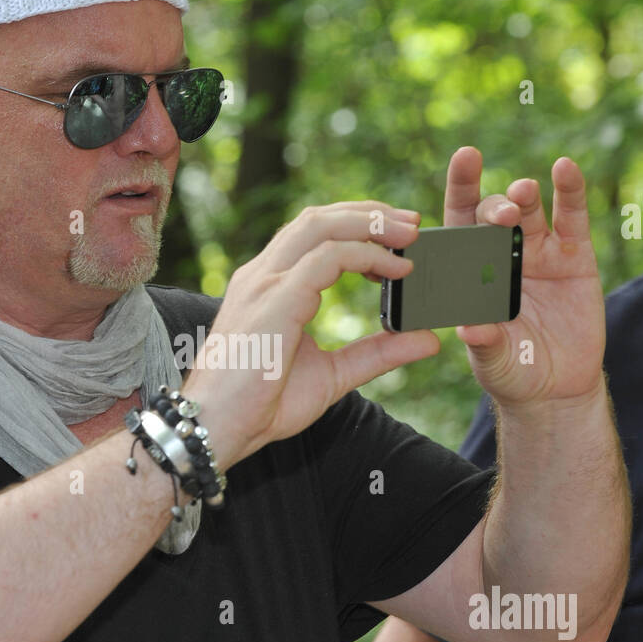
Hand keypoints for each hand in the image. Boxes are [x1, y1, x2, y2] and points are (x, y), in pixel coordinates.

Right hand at [182, 200, 439, 468]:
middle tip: (414, 224)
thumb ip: (378, 354)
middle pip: (318, 217)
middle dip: (370, 213)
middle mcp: (263, 275)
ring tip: (410, 236)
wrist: (215, 427)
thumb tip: (428, 340)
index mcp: (269, 287)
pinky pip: (328, 258)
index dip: (357, 226)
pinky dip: (367, 255)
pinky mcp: (276, 298)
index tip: (397, 238)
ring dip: (371, 224)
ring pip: (322, 225)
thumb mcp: (333, 376)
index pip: (313, 234)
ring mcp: (266, 283)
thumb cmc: (260, 405)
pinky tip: (396, 270)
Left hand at [443, 146, 605, 407]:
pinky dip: (570, 191)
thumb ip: (485, 343)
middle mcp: (500, 254)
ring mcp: (537, 252)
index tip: (462, 160)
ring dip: (523, 196)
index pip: (458, 224)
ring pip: (528, 212)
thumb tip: (470, 330)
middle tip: (501, 215)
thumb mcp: (494, 361)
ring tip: (523, 192)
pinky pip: (571, 218)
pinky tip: (565, 169)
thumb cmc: (511, 370)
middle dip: (492, 208)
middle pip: (490, 215)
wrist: (556, 387)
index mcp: (471, 271)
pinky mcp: (574, 256)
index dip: (459, 190)